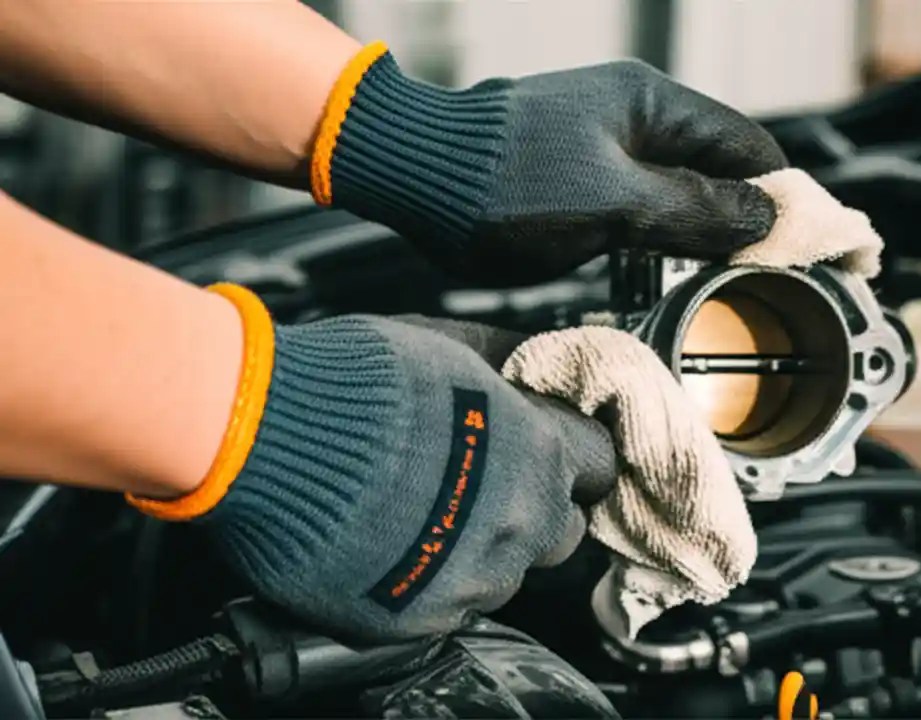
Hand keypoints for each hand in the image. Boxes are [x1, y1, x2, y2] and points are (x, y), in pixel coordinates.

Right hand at [134, 308, 616, 641]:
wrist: (266, 438)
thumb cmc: (353, 382)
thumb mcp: (446, 345)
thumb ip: (507, 361)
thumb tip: (537, 362)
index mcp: (538, 453)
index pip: (598, 466)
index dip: (571, 455)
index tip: (545, 451)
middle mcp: (518, 524)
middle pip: (561, 530)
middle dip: (533, 508)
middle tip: (481, 483)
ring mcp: (470, 579)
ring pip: (506, 574)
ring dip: (480, 548)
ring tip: (423, 514)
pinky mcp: (417, 620)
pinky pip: (449, 608)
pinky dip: (429, 582)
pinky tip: (392, 545)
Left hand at [313, 48, 787, 283]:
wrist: (410, 176)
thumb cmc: (503, 184)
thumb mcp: (614, 204)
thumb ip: (696, 210)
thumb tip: (768, 218)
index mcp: (652, 104)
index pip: (750, 146)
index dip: (785, 197)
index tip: (808, 246)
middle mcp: (635, 114)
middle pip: (720, 166)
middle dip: (748, 218)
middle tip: (769, 273)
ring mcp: (605, 142)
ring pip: (682, 187)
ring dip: (705, 230)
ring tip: (725, 278)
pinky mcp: (579, 173)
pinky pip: (644, 202)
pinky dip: (665, 233)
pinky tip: (669, 267)